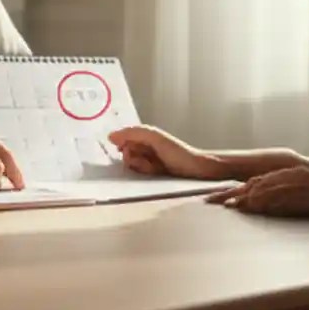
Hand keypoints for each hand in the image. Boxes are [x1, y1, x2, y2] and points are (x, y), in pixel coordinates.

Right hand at [107, 126, 227, 179]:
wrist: (197, 170)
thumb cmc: (179, 152)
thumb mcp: (155, 138)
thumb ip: (133, 133)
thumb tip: (111, 136)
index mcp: (144, 136)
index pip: (121, 140)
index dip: (123, 146)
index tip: (127, 150)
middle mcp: (143, 148)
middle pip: (124, 155)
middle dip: (134, 158)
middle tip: (148, 159)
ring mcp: (147, 162)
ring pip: (131, 167)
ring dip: (141, 167)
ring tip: (154, 167)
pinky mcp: (151, 175)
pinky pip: (138, 176)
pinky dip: (145, 174)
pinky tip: (155, 173)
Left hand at [206, 167, 308, 216]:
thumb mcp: (307, 189)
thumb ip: (287, 193)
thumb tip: (267, 205)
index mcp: (288, 173)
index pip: (257, 181)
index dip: (236, 190)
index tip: (220, 198)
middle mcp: (289, 176)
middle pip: (254, 184)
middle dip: (231, 193)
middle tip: (210, 201)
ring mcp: (295, 183)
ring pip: (263, 190)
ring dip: (243, 198)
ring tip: (225, 205)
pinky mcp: (303, 192)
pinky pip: (279, 197)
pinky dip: (263, 202)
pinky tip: (251, 206)